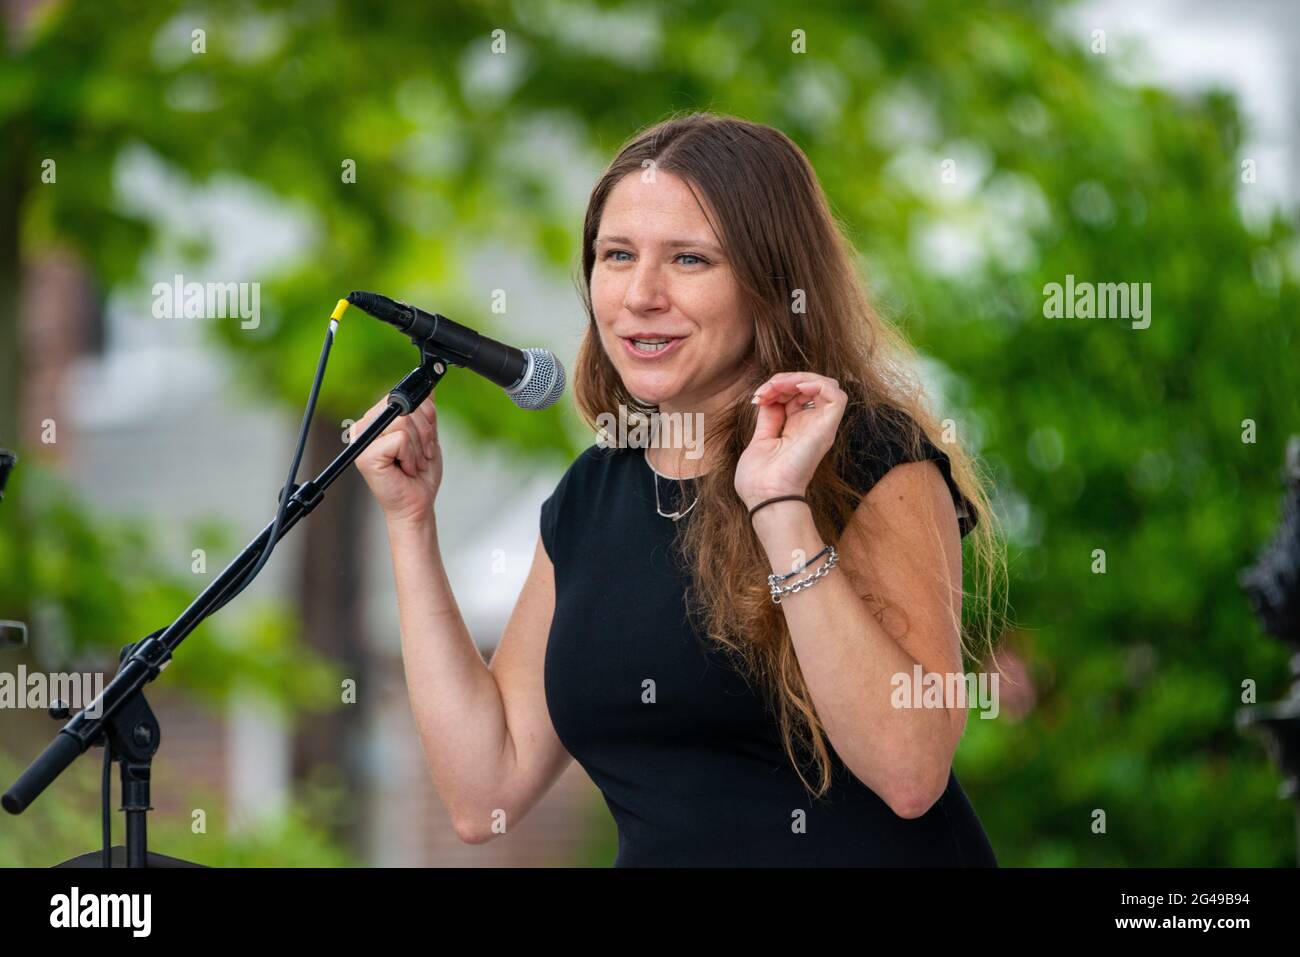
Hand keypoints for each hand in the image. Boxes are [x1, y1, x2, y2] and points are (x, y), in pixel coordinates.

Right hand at [352, 392, 442, 526]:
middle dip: (424, 432)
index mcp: (378, 418)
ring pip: (404, 421)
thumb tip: (427, 386)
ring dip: (418, 447)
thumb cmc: (420, 472)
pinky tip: (405, 468)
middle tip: (420, 454)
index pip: (403, 396)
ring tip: (413, 462)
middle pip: (405, 406)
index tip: (427, 439)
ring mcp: (363, 440)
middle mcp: (366, 426)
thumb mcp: (428, 434)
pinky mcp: (365, 455)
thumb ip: (424, 410)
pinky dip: (411, 456)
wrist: (418, 502)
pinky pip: (400, 439)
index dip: (424, 415)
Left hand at [735, 372, 846, 510]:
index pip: (796, 393)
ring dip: (799, 378)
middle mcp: (812, 425)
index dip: (777, 386)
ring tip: (777, 387)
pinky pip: (836, 395)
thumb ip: (769, 417)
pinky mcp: (826, 429)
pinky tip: (795, 389)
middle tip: (763, 392)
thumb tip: (768, 398)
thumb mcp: (761, 439)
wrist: (766, 497)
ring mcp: (821, 426)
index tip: (757, 397)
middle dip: (784, 380)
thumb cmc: (760, 479)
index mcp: (797, 428)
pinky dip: (818, 384)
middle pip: (810, 385)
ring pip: (826, 384)